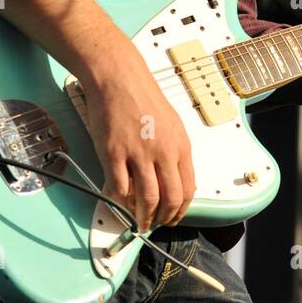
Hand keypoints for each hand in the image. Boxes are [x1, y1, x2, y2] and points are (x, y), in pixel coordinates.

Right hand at [81, 46, 195, 231]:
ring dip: (142, 216)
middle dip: (162, 219)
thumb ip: (174, 153)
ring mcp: (138, 153)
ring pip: (145, 198)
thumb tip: (171, 181)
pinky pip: (118, 186)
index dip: (180, 211)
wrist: (119, 77)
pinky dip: (119, 199)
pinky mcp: (114, 152)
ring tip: (138, 222)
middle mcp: (163, 152)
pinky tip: (119, 199)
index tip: (172, 218)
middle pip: (169, 199)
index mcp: (180, 146)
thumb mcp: (172, 124)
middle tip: (154, 225)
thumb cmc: (144, 97)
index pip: (187, 190)